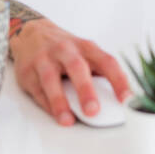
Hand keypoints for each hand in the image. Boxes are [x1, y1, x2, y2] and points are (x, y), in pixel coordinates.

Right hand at [8, 17, 131, 125]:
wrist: (33, 33)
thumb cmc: (65, 49)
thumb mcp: (85, 52)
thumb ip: (100, 72)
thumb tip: (119, 99)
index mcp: (86, 47)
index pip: (107, 61)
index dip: (118, 80)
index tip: (126, 99)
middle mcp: (65, 50)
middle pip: (77, 68)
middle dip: (86, 90)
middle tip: (93, 111)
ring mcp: (44, 59)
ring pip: (51, 80)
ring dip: (60, 102)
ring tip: (68, 120)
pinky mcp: (28, 72)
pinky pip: (37, 90)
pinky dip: (47, 105)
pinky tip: (55, 115)